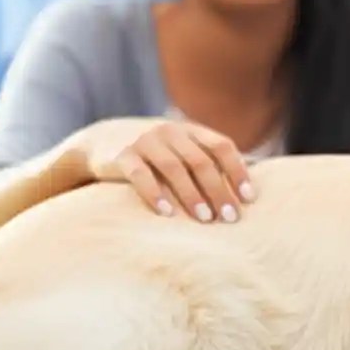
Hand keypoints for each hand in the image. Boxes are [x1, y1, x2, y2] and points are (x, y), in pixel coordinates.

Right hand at [78, 119, 254, 222]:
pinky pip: (140, 175)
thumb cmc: (154, 152)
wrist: (101, 139)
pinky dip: (155, 194)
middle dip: (218, 190)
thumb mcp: (181, 147)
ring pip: (174, 168)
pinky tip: (166, 214)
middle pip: (200, 161)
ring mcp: (145, 141)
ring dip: (192, 195)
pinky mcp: (122, 156)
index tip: (249, 199)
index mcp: (190, 130)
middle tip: (229, 218)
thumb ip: (207, 160)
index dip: (237, 171)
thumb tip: (247, 189)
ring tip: (205, 219)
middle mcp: (170, 131)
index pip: (222, 146)